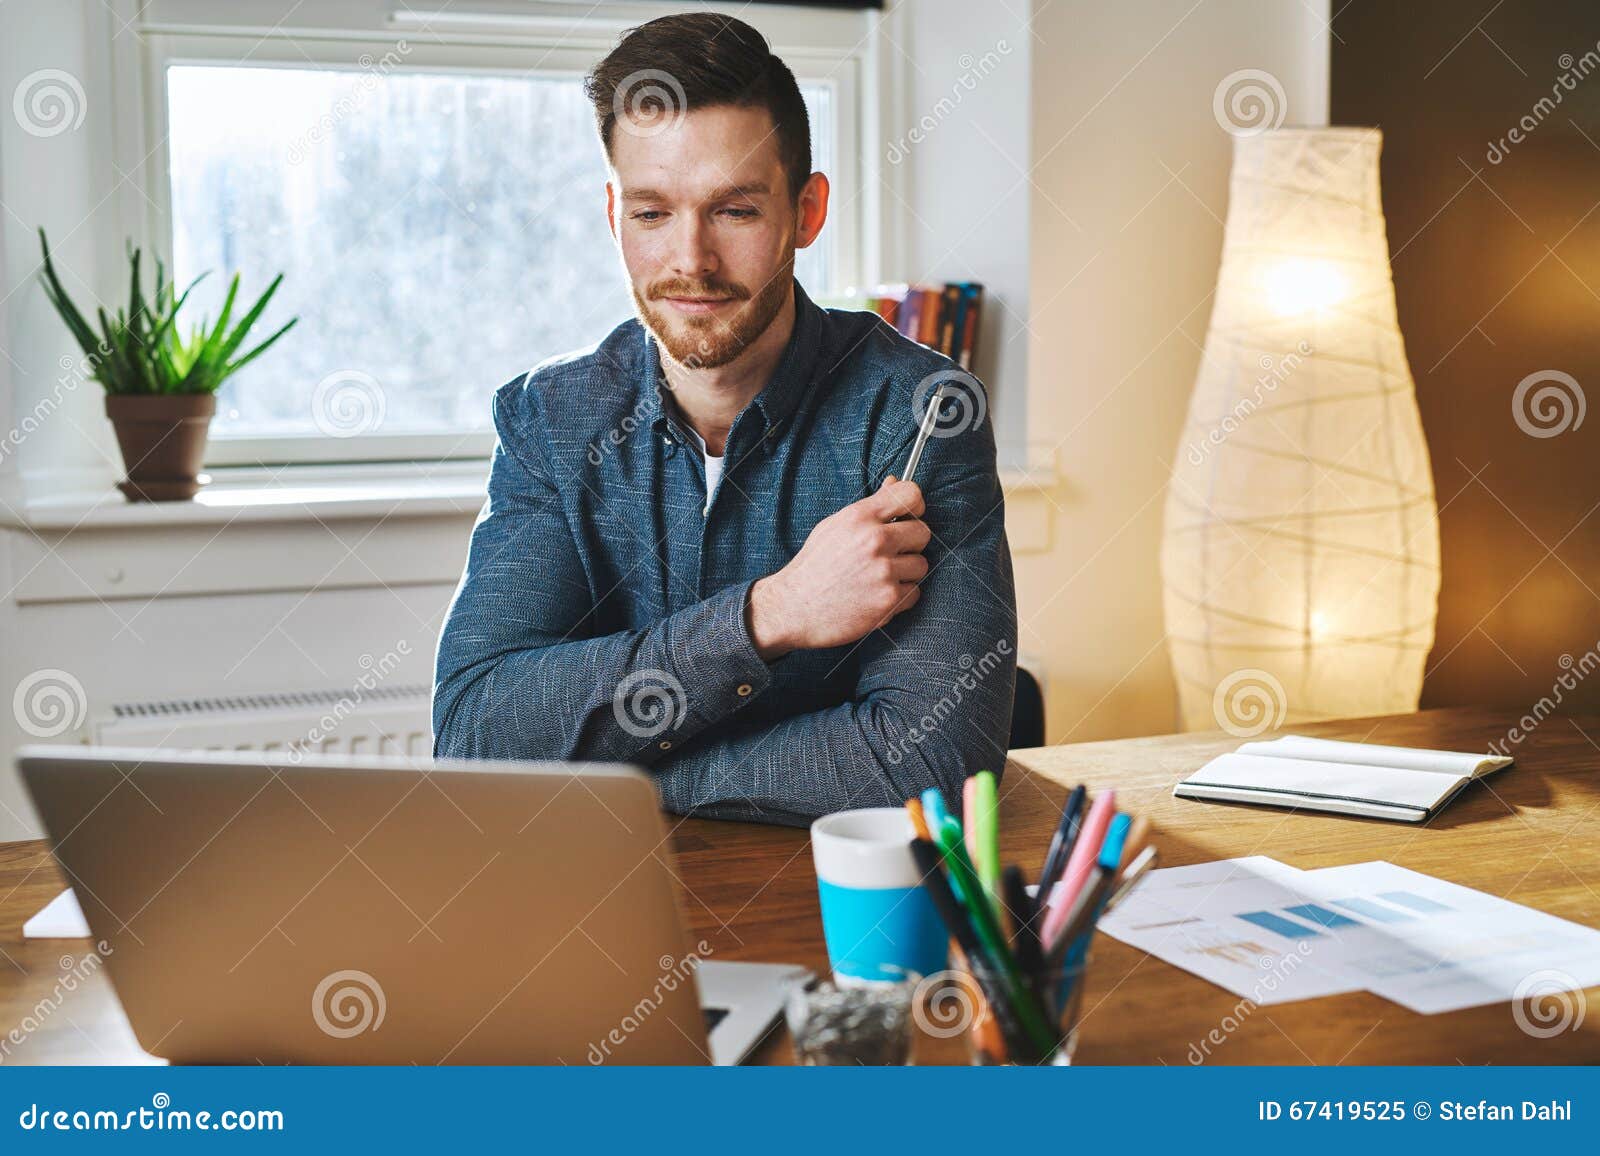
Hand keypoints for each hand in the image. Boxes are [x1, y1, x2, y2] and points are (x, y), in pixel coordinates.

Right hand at [746, 476, 930, 660]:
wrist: (793, 608)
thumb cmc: (814, 566)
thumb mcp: (834, 526)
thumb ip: (869, 507)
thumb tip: (894, 483)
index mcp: (859, 517)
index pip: (910, 495)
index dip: (915, 505)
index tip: (909, 516)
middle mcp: (874, 540)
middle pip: (923, 532)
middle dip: (910, 543)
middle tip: (891, 553)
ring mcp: (884, 571)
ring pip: (921, 564)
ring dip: (905, 572)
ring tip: (879, 577)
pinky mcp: (888, 600)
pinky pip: (914, 592)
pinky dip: (899, 596)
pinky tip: (876, 595)